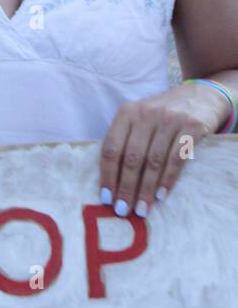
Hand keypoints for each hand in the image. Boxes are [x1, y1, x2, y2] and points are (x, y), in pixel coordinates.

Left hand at [99, 83, 228, 217]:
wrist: (199, 96)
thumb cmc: (161, 116)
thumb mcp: (139, 120)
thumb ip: (125, 141)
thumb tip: (111, 181)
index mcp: (126, 113)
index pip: (111, 148)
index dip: (108, 174)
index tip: (106, 198)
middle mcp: (146, 114)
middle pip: (131, 157)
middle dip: (126, 187)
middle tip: (123, 211)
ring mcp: (169, 120)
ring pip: (153, 161)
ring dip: (146, 189)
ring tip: (142, 209)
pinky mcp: (191, 127)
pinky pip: (177, 158)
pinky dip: (167, 179)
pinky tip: (161, 195)